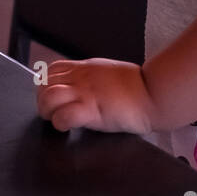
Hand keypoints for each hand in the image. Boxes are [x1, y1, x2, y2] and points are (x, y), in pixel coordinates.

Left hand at [36, 58, 155, 133]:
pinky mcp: (92, 110)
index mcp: (84, 68)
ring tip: (57, 120)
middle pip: (43, 84)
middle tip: (52, 113)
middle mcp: (81, 78)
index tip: (52, 98)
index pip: (50, 70)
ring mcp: (86, 93)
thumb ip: (90, 77)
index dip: (45, 85)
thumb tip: (78, 85)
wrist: (154, 93)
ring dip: (47, 112)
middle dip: (42, 100)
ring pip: (48, 98)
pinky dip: (60, 123)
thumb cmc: (136, 86)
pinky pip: (64, 115)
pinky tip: (68, 127)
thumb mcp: (107, 72)